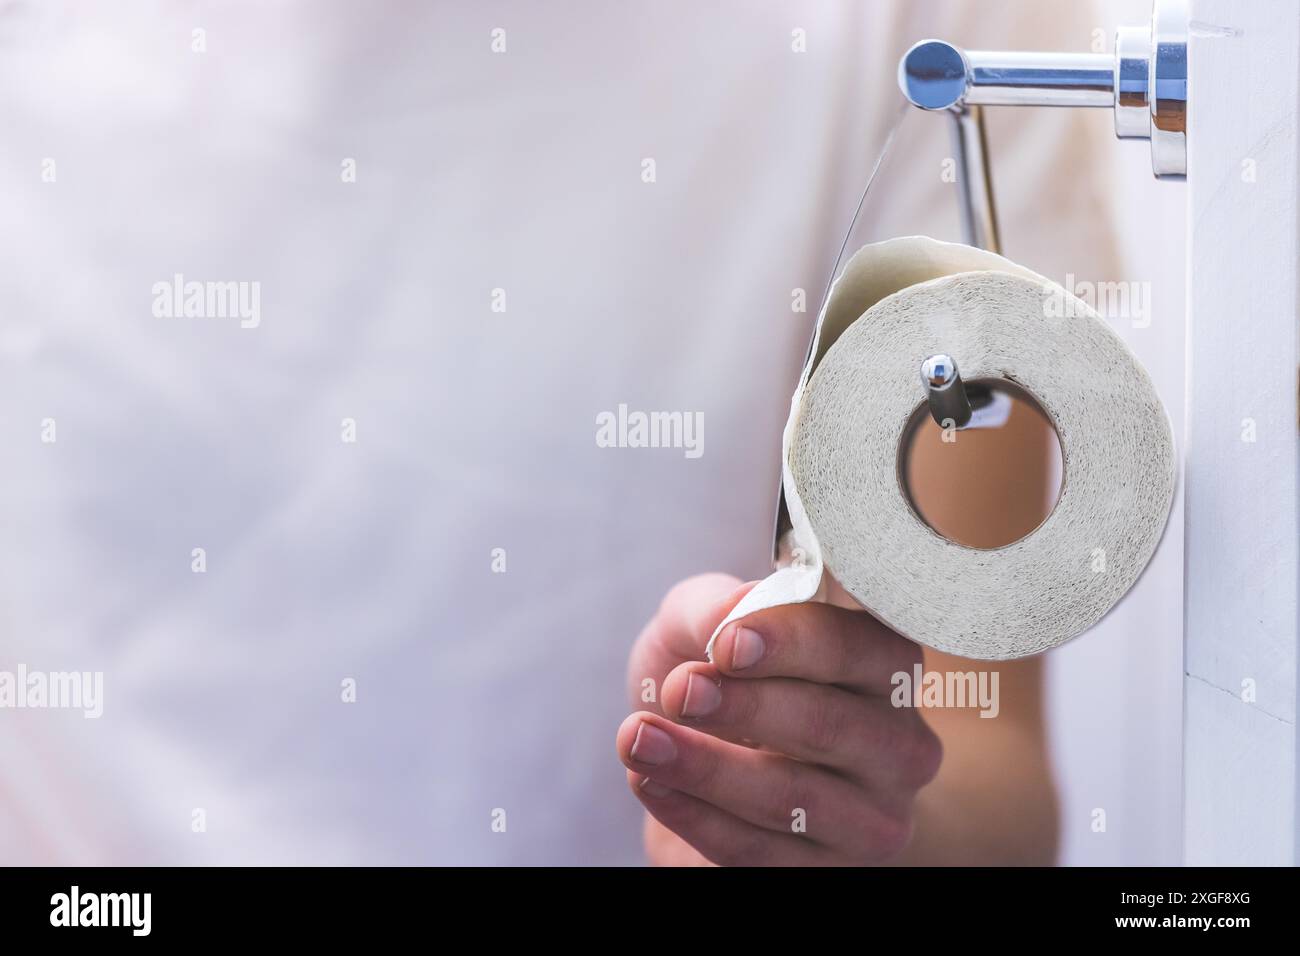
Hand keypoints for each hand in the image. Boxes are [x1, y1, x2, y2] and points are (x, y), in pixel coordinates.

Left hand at [618, 573, 941, 865]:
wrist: (704, 757)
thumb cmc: (722, 674)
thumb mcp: (706, 621)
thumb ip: (718, 608)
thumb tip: (730, 617)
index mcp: (884, 666)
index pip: (856, 649)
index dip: (791, 643)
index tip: (726, 643)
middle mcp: (898, 744)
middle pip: (827, 725)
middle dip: (746, 707)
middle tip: (679, 692)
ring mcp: (870, 818)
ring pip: (791, 797)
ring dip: (704, 767)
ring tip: (638, 739)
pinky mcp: (824, 872)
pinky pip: (759, 851)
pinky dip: (695, 816)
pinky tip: (649, 782)